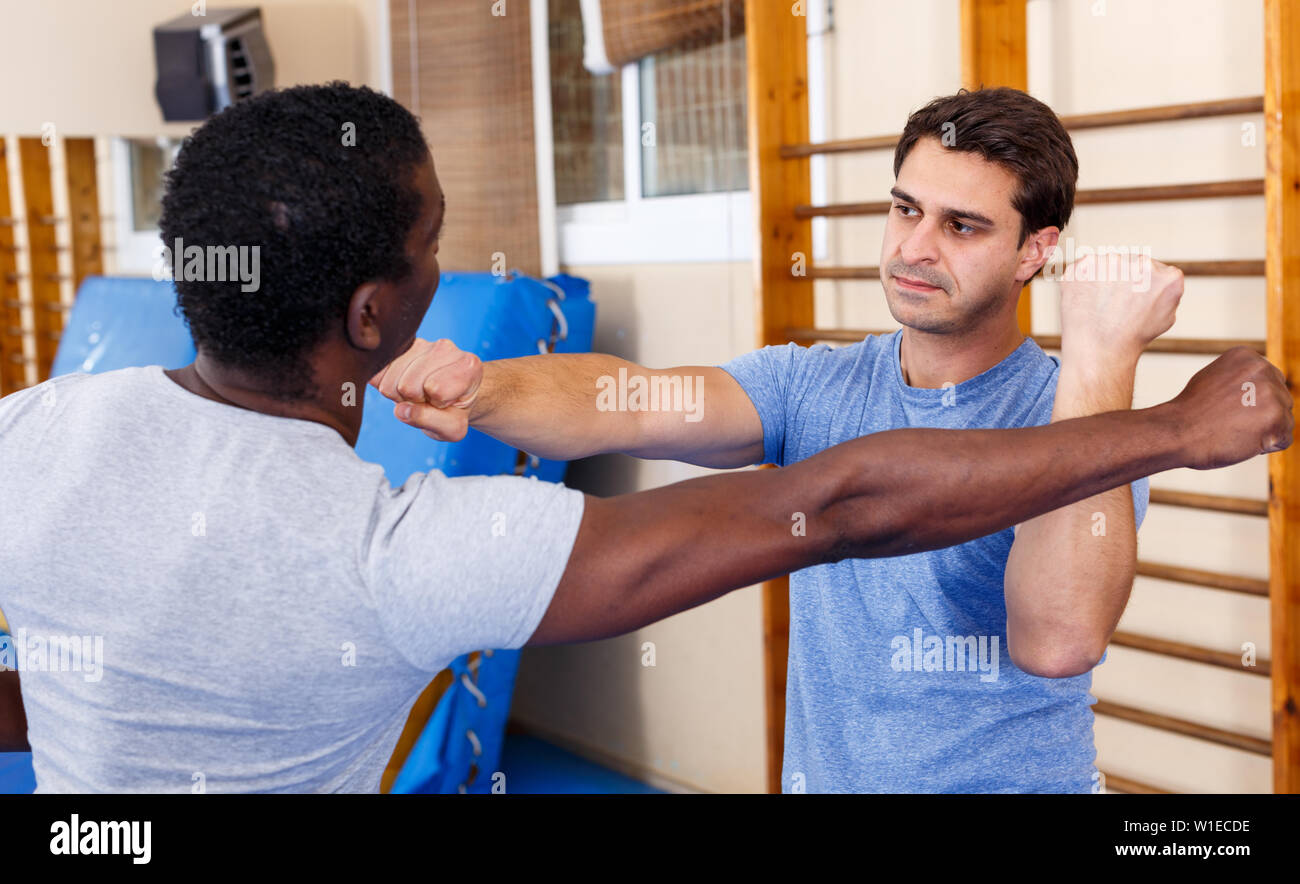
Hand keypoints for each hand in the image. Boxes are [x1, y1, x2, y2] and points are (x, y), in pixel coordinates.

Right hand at [369, 338, 482, 441]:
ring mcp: (422, 343)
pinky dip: (387, 383)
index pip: (435, 389)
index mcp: (468, 366)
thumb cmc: (454, 410)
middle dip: (415, 400)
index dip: (436, 404)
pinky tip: (405, 382)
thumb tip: (401, 410)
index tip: (444, 403)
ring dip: (400, 393)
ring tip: (419, 392)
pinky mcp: (401, 345)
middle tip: (428, 399)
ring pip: (391, 379)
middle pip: (407, 385)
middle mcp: (446, 347)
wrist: (452, 394)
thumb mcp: (452, 427)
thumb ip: (430, 421)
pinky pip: (379, 371)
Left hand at [1059, 254, 1182, 363]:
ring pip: (1106, 264)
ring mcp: (1112, 261)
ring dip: (1101, 278)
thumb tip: (1159, 279)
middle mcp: (1142, 263)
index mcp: (1168, 276)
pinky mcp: (1084, 265)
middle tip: (1113, 304)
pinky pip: (1083, 269)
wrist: (1098, 350)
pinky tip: (1084, 301)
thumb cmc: (1130, 339)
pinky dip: (1081, 282)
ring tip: (1098, 305)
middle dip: (1121, 279)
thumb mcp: (1165, 317)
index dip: (1141, 286)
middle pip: (1130, 263)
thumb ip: (1166, 292)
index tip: (1132, 300)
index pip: (1154, 270)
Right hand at [1167, 347, 1292, 469]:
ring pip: (1283, 419)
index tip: (1223, 406)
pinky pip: (1284, 438)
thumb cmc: (1189, 413)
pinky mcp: (1277, 418)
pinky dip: (1266, 446)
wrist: (1175, 432)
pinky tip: (1242, 441)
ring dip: (1263, 431)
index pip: (1269, 382)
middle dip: (1260, 414)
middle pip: (1280, 399)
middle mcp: (1263, 369)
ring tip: (1232, 430)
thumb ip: (1241, 379)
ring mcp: (1272, 393)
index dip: (1249, 401)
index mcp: (1248, 357)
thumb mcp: (1214, 380)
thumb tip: (1261, 389)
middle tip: (1227, 420)